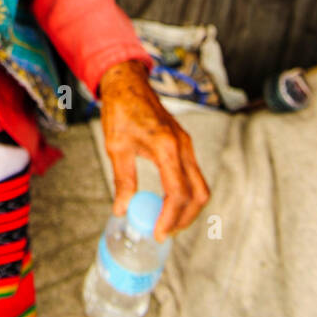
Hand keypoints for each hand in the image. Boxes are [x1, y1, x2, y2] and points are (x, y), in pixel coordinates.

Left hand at [98, 58, 209, 241]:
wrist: (128, 83)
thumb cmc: (121, 109)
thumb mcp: (116, 146)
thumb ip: (123, 180)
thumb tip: (123, 210)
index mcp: (166, 146)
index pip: (178, 192)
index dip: (170, 218)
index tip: (158, 233)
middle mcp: (182, 146)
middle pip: (198, 194)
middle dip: (185, 219)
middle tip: (165, 232)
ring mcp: (186, 144)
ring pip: (200, 186)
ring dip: (188, 209)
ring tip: (168, 222)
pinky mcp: (183, 143)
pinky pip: (193, 175)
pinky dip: (187, 194)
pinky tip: (170, 202)